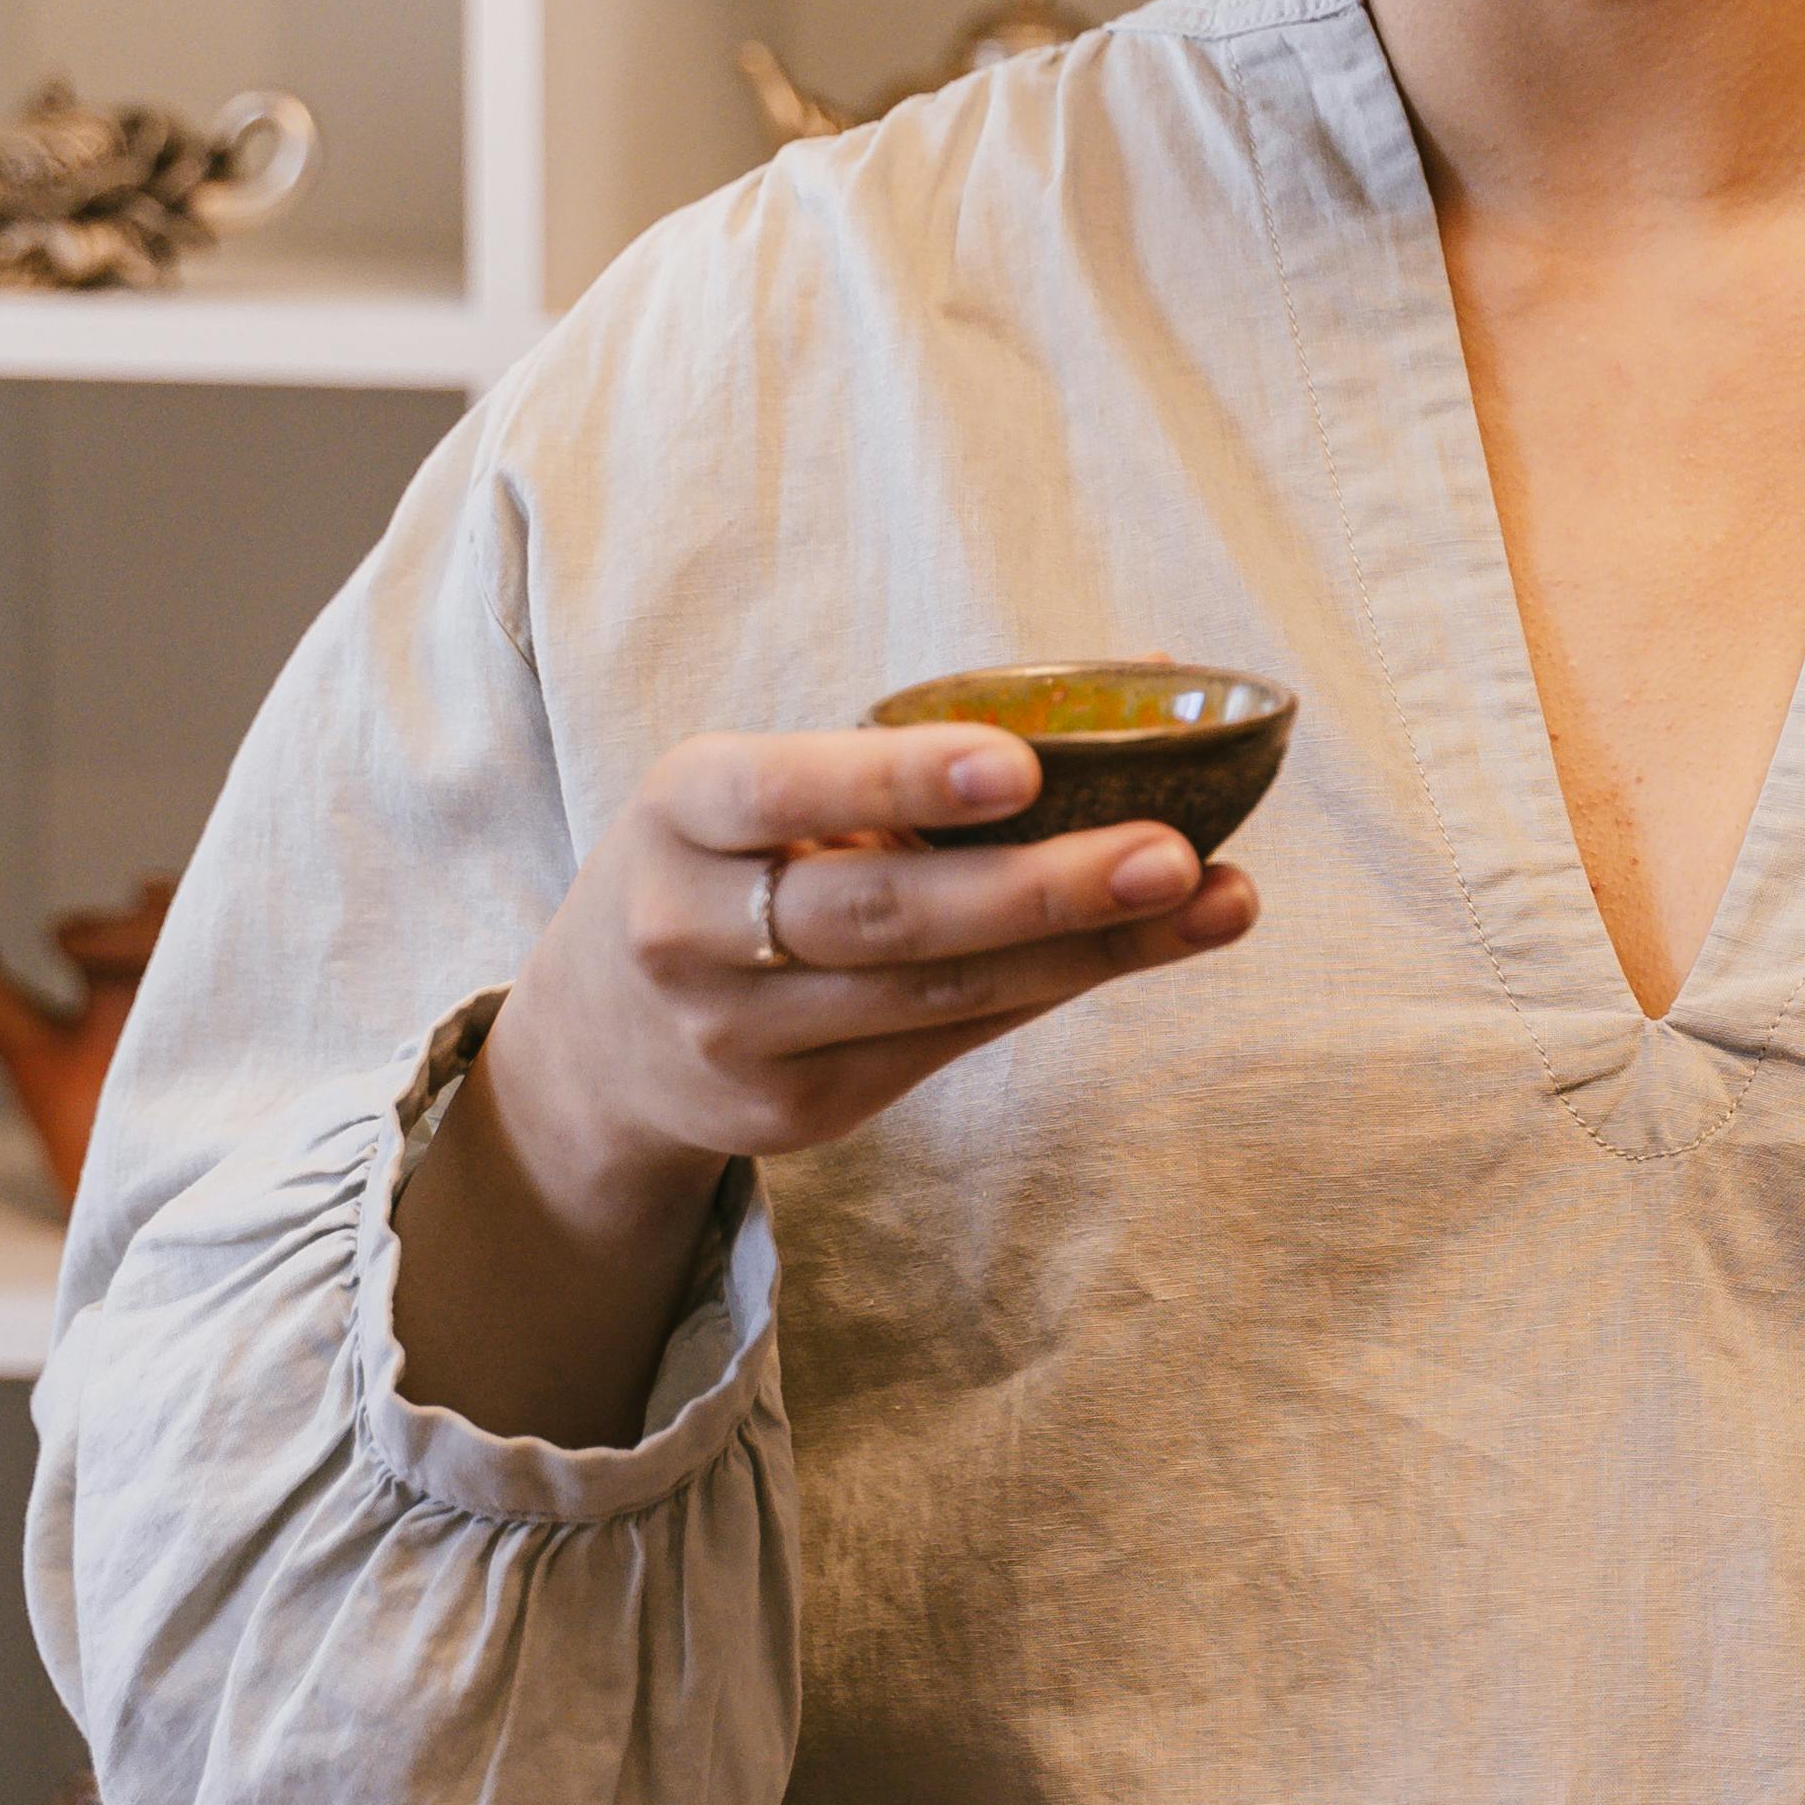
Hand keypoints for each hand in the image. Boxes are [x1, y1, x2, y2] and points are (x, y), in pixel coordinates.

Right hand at [396, 722, 1258, 1444]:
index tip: (1021, 763)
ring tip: (1210, 900)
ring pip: (934, 996)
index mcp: (677, 810)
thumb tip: (1128, 689)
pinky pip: (944, 1046)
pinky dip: (1049, 991)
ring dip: (1086, 949)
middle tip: (1171, 852)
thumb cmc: (716, 873)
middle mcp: (689, 930)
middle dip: (1040, 885)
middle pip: (884, 915)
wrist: (594, 1048)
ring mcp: (740, 1039)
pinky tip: (1141, 950)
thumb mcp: (743, 797)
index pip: (783, 789)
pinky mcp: (797, 1114)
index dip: (900, 780)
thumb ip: (885, 766)